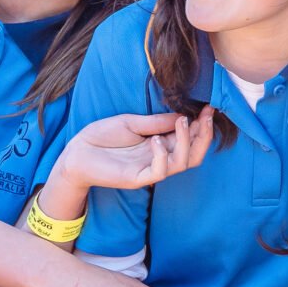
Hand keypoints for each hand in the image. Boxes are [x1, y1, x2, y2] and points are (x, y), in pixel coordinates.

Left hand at [50, 108, 214, 200]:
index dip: (202, 125)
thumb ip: (156, 122)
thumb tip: (184, 115)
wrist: (77, 152)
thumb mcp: (132, 123)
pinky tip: (157, 140)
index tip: (210, 107)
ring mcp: (149, 170)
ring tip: (183, 122)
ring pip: (182, 164)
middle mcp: (159, 158)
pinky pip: (159, 172)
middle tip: (207, 115)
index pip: (189, 139)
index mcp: (160, 144)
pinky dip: (162, 156)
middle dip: (204, 135)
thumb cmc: (102, 136)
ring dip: (187, 143)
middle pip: (194, 155)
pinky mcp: (137, 179)